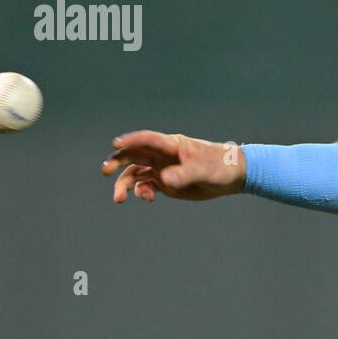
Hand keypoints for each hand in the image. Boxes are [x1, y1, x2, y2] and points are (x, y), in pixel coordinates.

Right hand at [101, 131, 246, 202]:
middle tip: (105, 171)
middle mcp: (162, 156)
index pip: (147, 139)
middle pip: (133, 155)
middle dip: (117, 162)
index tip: (116, 144)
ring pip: (135, 173)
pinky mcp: (165, 183)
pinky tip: (147, 199)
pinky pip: (146, 186)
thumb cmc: (220, 166)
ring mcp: (162, 169)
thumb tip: (164, 180)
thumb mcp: (204, 170)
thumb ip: (184, 174)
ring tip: (119, 199)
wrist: (232, 177)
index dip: (131, 140)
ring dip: (125, 184)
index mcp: (171, 145)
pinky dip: (142, 192)